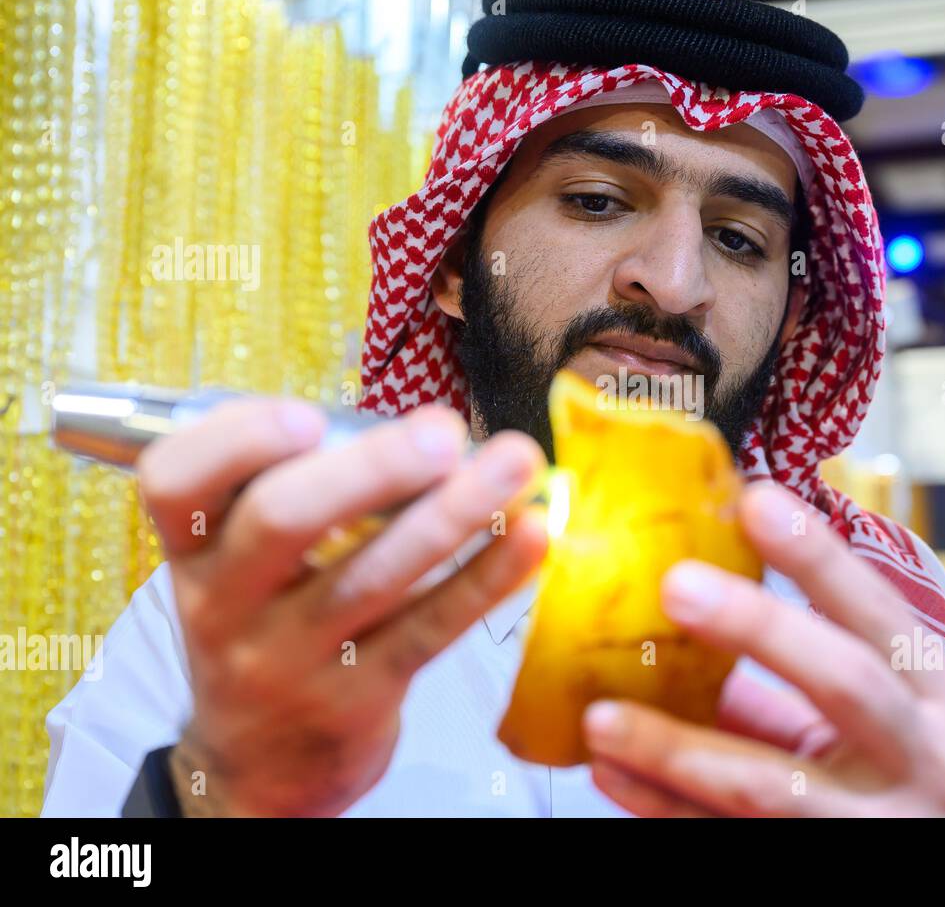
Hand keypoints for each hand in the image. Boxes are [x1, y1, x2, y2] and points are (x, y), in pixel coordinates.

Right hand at [137, 397, 546, 815]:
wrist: (260, 766)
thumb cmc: (266, 625)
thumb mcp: (242, 566)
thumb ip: (297, 492)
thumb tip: (419, 429)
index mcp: (195, 549)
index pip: (175, 482)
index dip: (236, 439)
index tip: (308, 416)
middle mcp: (227, 603)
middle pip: (281, 520)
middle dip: (370, 468)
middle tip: (443, 432)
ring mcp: (291, 657)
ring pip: (372, 576)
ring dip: (453, 513)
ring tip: (515, 463)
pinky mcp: (359, 696)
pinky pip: (430, 629)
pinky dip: (486, 578)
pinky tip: (530, 534)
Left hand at [581, 483, 944, 816]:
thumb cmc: (899, 776)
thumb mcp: (877, 715)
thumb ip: (796, 669)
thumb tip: (695, 602)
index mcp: (935, 692)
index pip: (879, 610)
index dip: (820, 556)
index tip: (756, 501)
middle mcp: (924, 756)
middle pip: (844, 681)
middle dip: (758, 628)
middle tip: (677, 585)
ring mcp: (875, 825)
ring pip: (768, 784)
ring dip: (676, 747)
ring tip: (601, 715)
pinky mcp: (823, 865)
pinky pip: (725, 835)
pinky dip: (661, 805)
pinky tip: (610, 772)